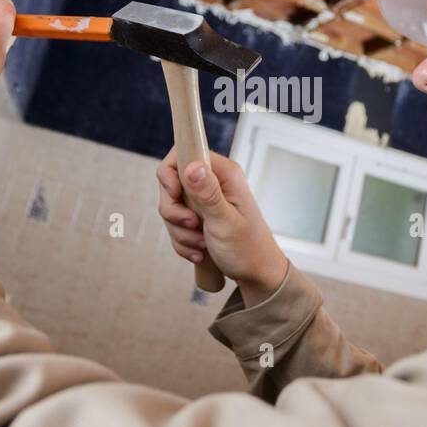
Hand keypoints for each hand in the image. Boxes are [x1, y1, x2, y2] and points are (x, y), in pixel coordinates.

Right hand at [157, 150, 288, 304]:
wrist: (256, 274)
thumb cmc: (248, 249)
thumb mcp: (225, 222)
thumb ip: (207, 194)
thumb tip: (192, 166)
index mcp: (224, 174)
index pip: (184, 152)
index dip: (170, 173)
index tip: (174, 195)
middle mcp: (214, 182)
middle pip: (171, 183)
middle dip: (174, 211)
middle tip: (193, 226)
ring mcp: (205, 200)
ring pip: (171, 206)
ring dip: (180, 231)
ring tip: (202, 244)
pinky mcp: (199, 216)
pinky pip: (176, 224)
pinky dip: (182, 241)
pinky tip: (200, 251)